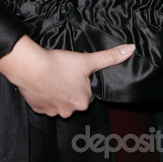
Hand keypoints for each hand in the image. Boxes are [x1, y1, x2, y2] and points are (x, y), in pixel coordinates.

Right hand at [0, 35, 134, 116]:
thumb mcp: (88, 60)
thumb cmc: (60, 64)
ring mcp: (52, 112)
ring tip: (52, 77)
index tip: (75, 72)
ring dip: (56, 92)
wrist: (31, 68)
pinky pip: (44, 103)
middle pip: (73, 98)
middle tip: (63, 73)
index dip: (81, 80)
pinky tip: (42, 83)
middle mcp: (69, 111)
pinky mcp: (37, 109)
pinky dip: (44, 95)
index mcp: (83, 102)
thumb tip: (131, 49)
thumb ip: (110, 57)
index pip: (86, 92)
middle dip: (69, 88)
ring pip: (58, 101)